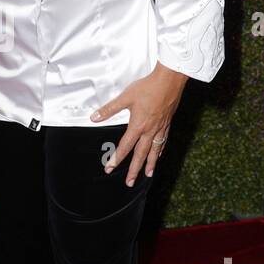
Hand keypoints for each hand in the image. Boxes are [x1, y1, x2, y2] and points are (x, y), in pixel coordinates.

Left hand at [90, 61, 188, 185]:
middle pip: (141, 154)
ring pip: (154, 151)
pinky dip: (160, 150)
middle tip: (130, 182)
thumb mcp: (125, 97)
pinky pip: (163, 141)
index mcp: (138, 126)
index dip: (116, 159)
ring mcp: (160, 128)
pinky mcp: (167, 123)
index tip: (109, 168)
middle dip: (134, 170)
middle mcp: (150, 130)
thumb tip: (94, 117)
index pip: (125, 146)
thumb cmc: (147, 88)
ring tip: (148, 175)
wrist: (169, 81)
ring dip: (150, 164)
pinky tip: (159, 154)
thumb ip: (109, 109)